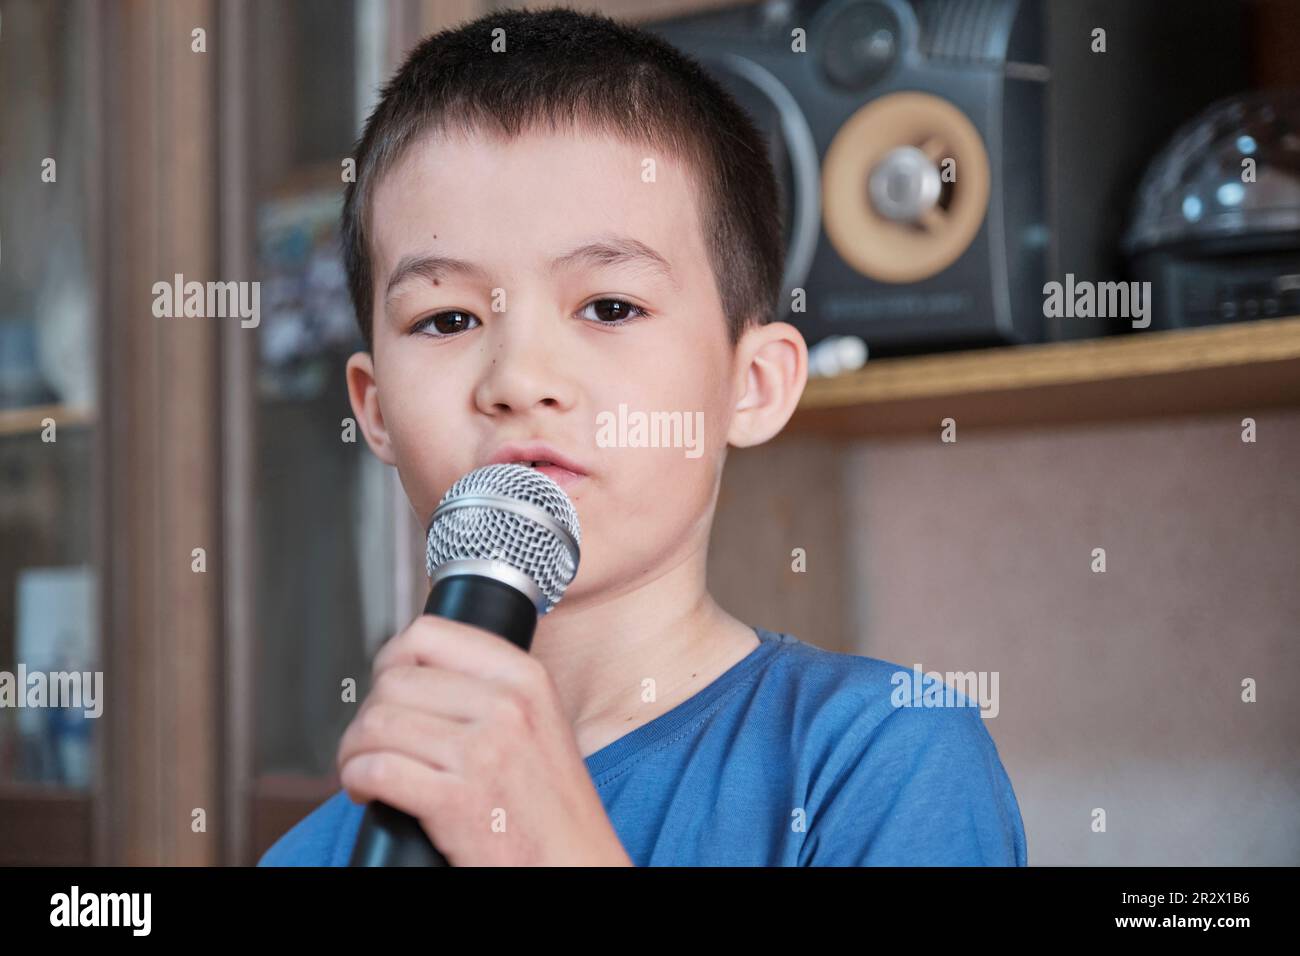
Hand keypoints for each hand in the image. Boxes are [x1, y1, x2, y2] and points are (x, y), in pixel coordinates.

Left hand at [337, 615, 632, 865]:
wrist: (573, 862)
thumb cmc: (551, 804)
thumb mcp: (538, 720)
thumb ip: (489, 688)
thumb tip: (414, 670)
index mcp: (524, 676)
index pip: (429, 634)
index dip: (392, 658)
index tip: (387, 686)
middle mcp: (506, 706)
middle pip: (394, 681)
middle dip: (369, 713)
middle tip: (374, 741)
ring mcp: (482, 752)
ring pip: (378, 723)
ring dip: (355, 748)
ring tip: (364, 766)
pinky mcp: (456, 801)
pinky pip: (377, 769)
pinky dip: (357, 779)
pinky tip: (366, 790)